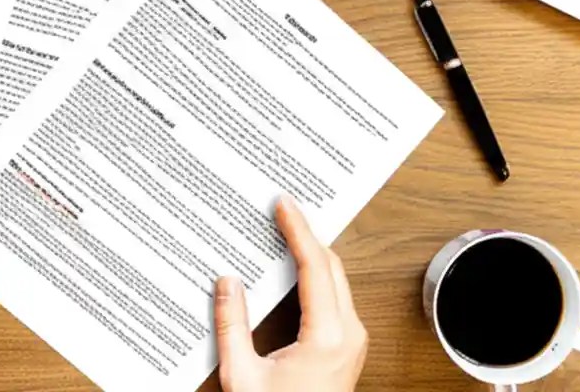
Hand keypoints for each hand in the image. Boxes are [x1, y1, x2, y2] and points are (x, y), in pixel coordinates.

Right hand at [213, 194, 367, 391]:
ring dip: (312, 255)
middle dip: (306, 234)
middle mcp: (349, 335)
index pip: (315, 266)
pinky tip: (294, 268)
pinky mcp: (347, 347)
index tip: (284, 204)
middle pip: (332, 267)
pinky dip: (315, 276)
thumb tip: (227, 283)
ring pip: (336, 280)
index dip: (298, 229)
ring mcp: (353, 341)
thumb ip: (231, 325)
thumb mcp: (242, 376)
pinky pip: (335, 298)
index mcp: (328, 337)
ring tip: (285, 232)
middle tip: (281, 210)